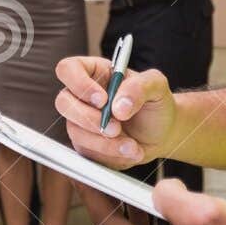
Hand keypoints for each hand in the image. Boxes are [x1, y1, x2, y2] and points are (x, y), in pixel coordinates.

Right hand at [54, 56, 175, 167]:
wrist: (162, 133)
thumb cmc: (156, 104)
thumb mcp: (156, 85)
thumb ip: (139, 87)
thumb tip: (118, 107)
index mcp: (96, 73)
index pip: (68, 69)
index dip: (79, 84)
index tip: (102, 100)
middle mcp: (83, 96)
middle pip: (63, 102)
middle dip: (89, 119)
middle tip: (117, 128)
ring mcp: (81, 121)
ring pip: (75, 132)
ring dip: (104, 143)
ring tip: (133, 146)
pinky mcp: (85, 144)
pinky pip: (86, 152)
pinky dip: (109, 156)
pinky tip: (130, 151)